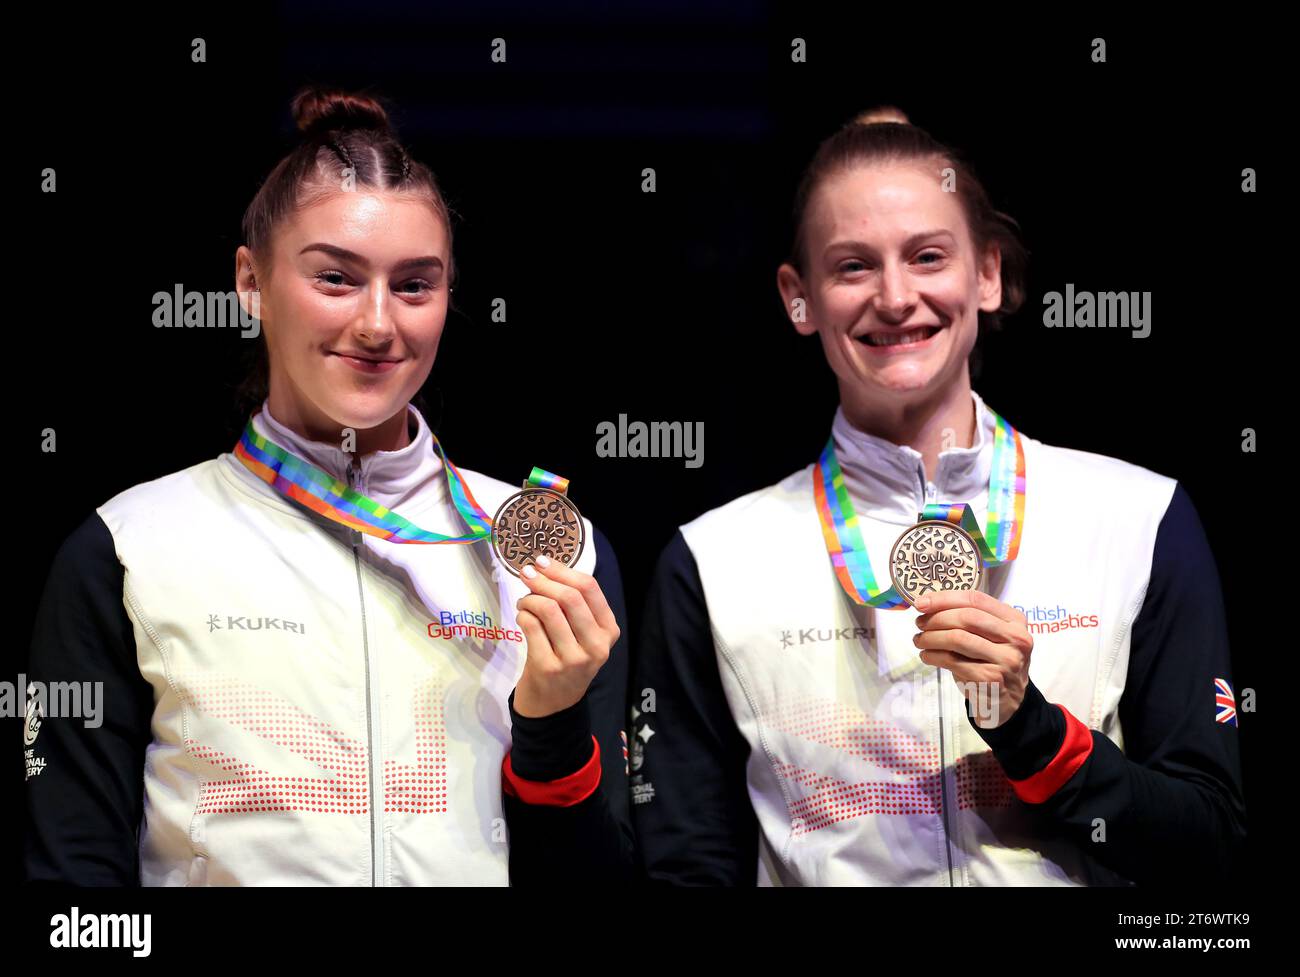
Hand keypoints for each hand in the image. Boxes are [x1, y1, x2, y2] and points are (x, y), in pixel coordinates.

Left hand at [512, 553, 620, 718]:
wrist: (553, 704)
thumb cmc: (567, 658)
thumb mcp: (582, 634)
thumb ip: (573, 604)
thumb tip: (545, 566)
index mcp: (608, 631)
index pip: (589, 588)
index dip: (563, 570)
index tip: (543, 562)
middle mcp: (596, 646)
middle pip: (569, 597)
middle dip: (544, 580)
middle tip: (527, 574)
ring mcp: (573, 659)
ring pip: (548, 610)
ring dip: (530, 599)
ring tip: (524, 602)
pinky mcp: (548, 668)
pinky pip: (531, 627)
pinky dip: (522, 616)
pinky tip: (522, 618)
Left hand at [912, 589, 1032, 728]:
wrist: (1007, 702)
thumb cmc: (991, 662)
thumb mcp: (990, 636)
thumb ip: (968, 618)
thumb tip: (926, 604)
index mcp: (1015, 620)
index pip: (976, 599)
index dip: (944, 598)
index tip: (921, 602)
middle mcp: (1016, 638)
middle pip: (966, 617)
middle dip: (936, 618)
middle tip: (919, 624)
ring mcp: (1005, 659)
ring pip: (957, 638)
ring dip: (931, 637)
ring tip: (919, 640)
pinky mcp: (990, 678)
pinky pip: (953, 661)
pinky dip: (933, 656)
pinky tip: (927, 655)